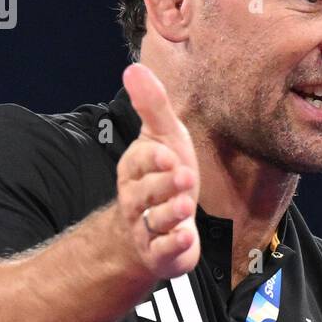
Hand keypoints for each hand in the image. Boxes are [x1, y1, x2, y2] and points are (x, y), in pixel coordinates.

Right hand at [113, 63, 200, 280]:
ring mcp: (147, 228)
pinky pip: (163, 251)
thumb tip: (133, 67)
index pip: (140, 162)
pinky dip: (174, 246)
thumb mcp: (164, 138)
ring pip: (154, 222)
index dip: (153, 159)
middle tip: (184, 176)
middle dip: (163, 185)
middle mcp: (137, 199)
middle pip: (145, 193)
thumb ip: (152, 106)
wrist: (157, 227)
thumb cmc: (163, 175)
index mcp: (136, 170)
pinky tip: (187, 238)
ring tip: (186, 206)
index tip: (169, 154)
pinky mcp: (160, 253)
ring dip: (170, 213)